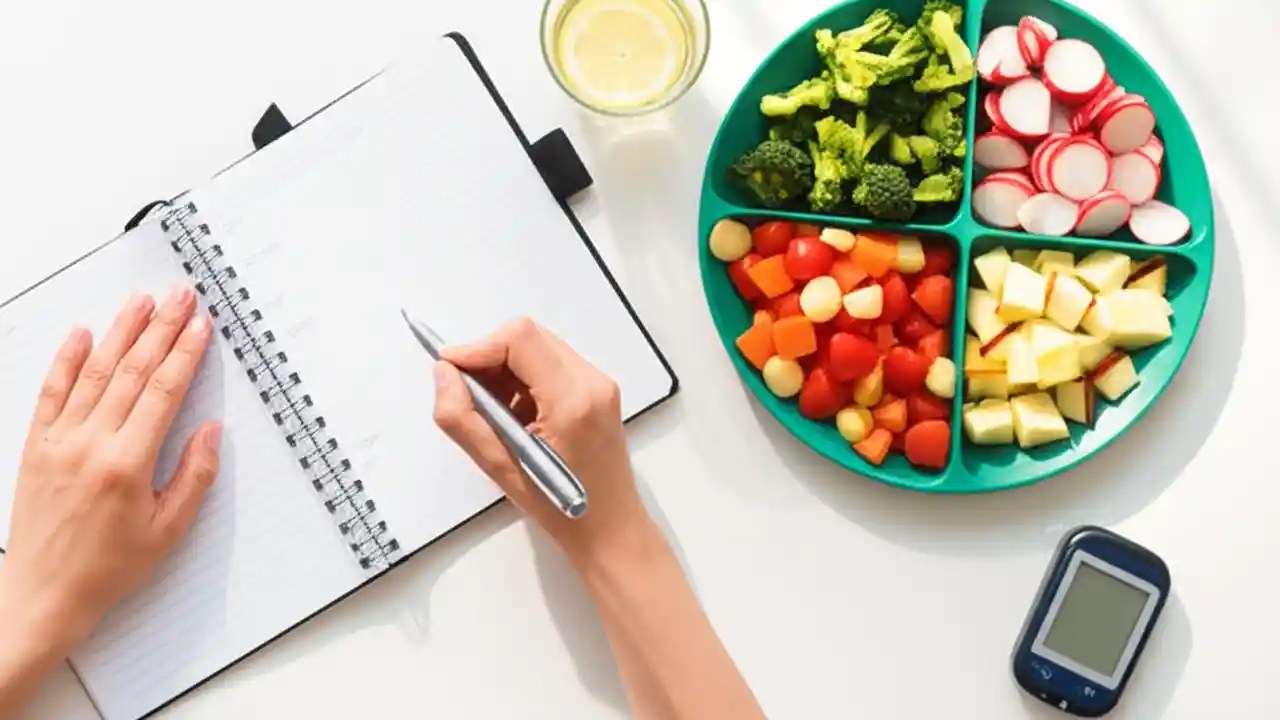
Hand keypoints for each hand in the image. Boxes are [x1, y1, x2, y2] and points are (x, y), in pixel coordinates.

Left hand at [0, 288, 220, 661]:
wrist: (42, 593)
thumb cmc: (108, 568)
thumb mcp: (167, 530)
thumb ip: (193, 476)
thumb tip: (209, 431)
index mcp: (128, 463)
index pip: (164, 392)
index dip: (185, 353)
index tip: (199, 325)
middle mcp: (91, 444)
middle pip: (133, 372)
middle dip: (160, 329)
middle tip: (179, 296)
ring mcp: (58, 441)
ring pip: (95, 373)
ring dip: (120, 333)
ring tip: (139, 302)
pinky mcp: (35, 447)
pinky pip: (51, 393)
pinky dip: (66, 361)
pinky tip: (81, 335)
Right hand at [432, 318, 651, 564]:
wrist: (611, 529)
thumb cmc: (560, 510)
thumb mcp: (500, 468)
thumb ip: (463, 418)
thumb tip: (444, 373)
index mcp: (572, 400)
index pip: (520, 339)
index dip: (478, 347)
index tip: (449, 369)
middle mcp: (593, 382)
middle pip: (530, 338)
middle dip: (491, 358)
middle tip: (469, 394)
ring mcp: (601, 385)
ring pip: (540, 348)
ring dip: (507, 370)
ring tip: (496, 413)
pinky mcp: (600, 392)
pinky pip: (553, 365)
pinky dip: (526, 380)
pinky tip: (519, 417)